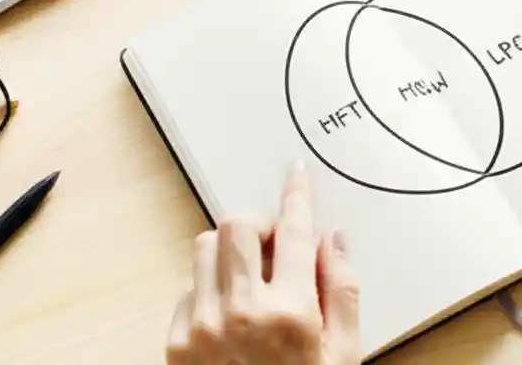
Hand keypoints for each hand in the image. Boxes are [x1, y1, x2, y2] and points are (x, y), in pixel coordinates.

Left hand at [166, 163, 359, 364]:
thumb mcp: (343, 354)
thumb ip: (342, 292)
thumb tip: (334, 240)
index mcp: (290, 312)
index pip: (294, 231)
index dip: (297, 195)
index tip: (297, 174)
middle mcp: (241, 313)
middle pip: (237, 225)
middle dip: (258, 225)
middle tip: (273, 245)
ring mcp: (203, 326)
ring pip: (206, 247)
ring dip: (230, 253)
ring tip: (249, 280)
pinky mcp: (177, 342)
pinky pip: (189, 287)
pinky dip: (210, 290)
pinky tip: (230, 315)